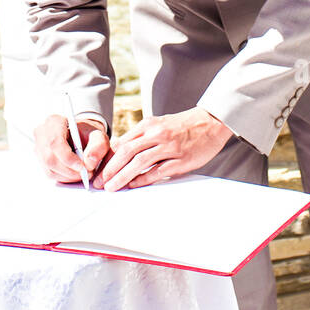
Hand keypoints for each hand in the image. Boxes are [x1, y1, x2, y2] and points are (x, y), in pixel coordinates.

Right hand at [34, 114, 110, 184]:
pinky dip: (65, 177)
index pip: (55, 142)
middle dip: (70, 170)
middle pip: (50, 158)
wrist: (80, 135)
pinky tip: (75, 173)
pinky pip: (50, 173)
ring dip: (68, 176)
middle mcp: (42, 133)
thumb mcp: (98, 135)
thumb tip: (89, 163)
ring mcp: (38, 147)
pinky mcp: (40, 159)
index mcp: (54, 122)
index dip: (68, 157)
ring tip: (83, 173)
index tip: (82, 166)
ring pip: (50, 169)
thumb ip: (98, 146)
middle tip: (87, 173)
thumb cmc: (87, 133)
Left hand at [96, 107, 232, 190]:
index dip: (108, 159)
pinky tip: (134, 185)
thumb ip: (142, 137)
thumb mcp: (159, 124)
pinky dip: (144, 179)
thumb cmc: (183, 125)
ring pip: (139, 162)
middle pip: (127, 152)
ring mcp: (169, 147)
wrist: (211, 121)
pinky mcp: (181, 159)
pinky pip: (158, 171)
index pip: (122, 143)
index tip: (98, 171)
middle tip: (100, 183)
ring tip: (112, 187)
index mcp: (149, 125)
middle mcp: (157, 134)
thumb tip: (121, 153)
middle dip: (110, 169)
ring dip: (122, 176)